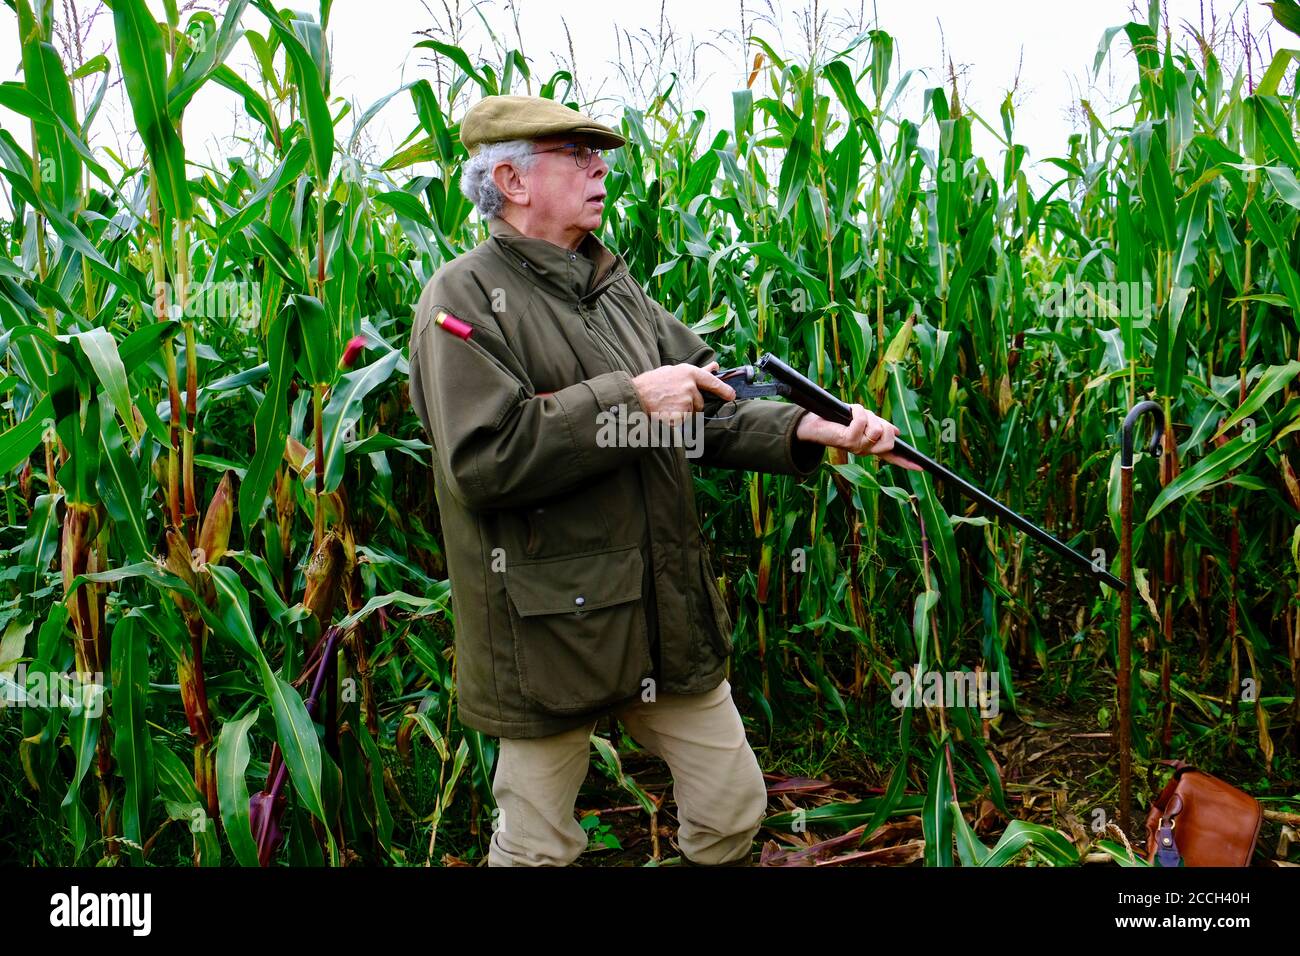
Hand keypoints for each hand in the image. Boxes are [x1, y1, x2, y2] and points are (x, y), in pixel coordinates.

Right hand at [631, 361, 734, 420]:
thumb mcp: (674, 372)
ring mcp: (686, 401)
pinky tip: (665, 413)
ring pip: (691, 413)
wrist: (635, 396)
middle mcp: (690, 386)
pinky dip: (675, 420)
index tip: (731, 395)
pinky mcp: (681, 414)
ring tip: (666, 405)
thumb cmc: (652, 383)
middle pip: (700, 403)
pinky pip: (683, 421)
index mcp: (689, 372)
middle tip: (672, 400)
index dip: (723, 389)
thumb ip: (697, 371)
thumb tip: (714, 366)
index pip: (712, 382)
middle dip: (690, 405)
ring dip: (682, 412)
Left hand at [796, 404, 925, 470]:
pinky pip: (862, 423)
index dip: (907, 462)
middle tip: (870, 419)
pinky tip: (850, 413)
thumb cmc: (839, 419)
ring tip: (856, 415)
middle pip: (889, 442)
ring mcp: (857, 448)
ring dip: (869, 416)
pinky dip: (859, 412)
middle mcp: (865, 451)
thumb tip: (896, 433)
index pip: (893, 457)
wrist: (814, 422)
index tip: (922, 467)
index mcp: (871, 447)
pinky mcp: (847, 440)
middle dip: (884, 425)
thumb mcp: (865, 422)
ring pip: (877, 431)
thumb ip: (880, 427)